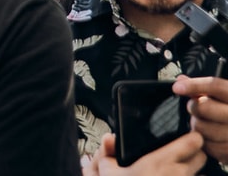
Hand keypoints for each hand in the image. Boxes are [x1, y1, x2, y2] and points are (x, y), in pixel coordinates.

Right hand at [81, 132, 204, 175]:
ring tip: (176, 171)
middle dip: (194, 153)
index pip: (193, 142)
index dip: (192, 137)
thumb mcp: (106, 171)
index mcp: (159, 161)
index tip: (187, 136)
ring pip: (200, 173)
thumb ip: (107, 152)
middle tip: (182, 154)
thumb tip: (109, 138)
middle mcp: (177, 174)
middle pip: (201, 156)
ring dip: (192, 171)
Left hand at [174, 73, 227, 162]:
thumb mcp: (220, 96)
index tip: (177, 87)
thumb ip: (202, 88)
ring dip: (197, 125)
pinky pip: (204, 145)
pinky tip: (209, 136)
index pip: (216, 86)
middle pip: (204, 107)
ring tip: (206, 123)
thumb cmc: (227, 111)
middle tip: (196, 107)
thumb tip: (181, 80)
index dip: (194, 85)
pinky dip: (202, 141)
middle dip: (194, 106)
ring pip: (201, 127)